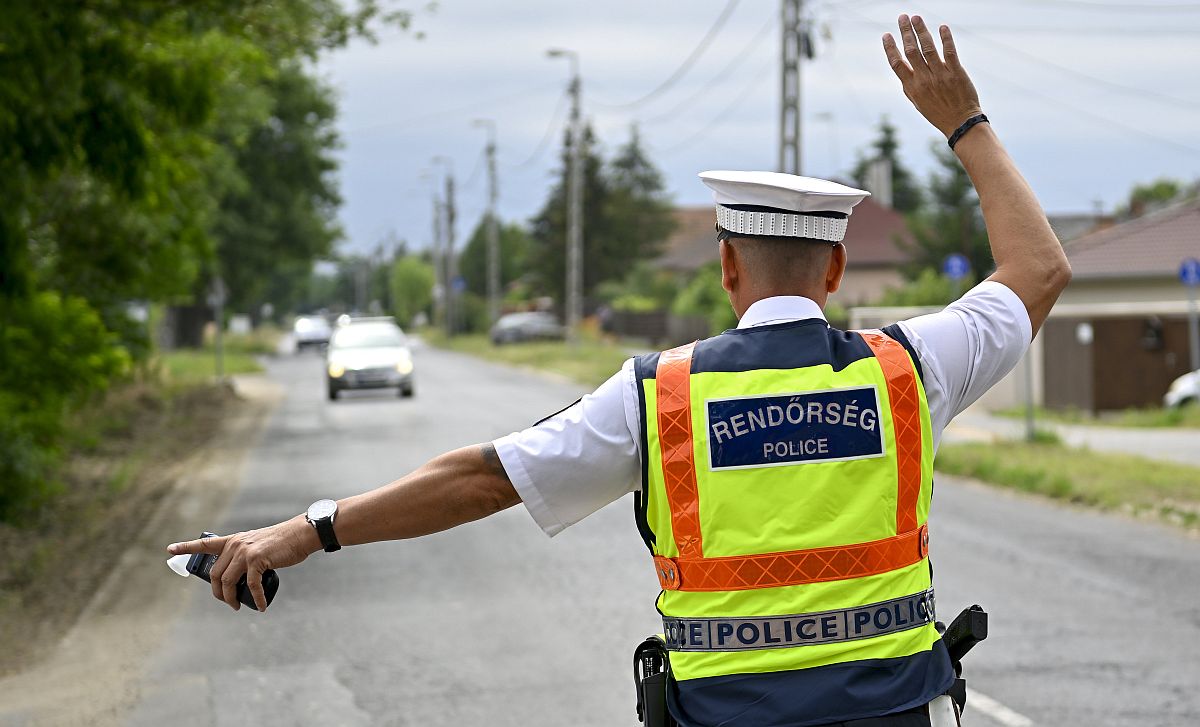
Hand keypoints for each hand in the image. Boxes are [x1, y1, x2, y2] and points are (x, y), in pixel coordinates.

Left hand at [167, 516, 317, 610]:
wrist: (300, 535)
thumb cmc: (281, 542)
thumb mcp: (257, 544)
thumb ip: (244, 555)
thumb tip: (237, 577)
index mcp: (233, 540)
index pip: (205, 544)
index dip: (186, 547)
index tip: (169, 549)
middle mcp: (235, 545)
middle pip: (216, 574)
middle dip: (218, 593)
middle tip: (228, 603)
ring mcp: (245, 552)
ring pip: (227, 582)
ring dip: (231, 599)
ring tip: (238, 607)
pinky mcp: (257, 560)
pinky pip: (250, 586)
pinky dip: (255, 598)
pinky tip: (260, 605)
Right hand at [882, 14, 980, 138]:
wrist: (960, 122)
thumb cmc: (938, 112)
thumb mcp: (918, 102)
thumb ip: (910, 85)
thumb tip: (902, 70)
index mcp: (912, 87)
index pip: (897, 64)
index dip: (890, 48)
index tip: (886, 35)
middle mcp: (924, 80)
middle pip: (911, 51)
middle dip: (905, 32)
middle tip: (902, 17)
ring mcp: (940, 75)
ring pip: (928, 48)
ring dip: (921, 30)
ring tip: (916, 17)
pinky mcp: (956, 72)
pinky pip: (949, 52)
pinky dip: (945, 38)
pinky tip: (942, 27)